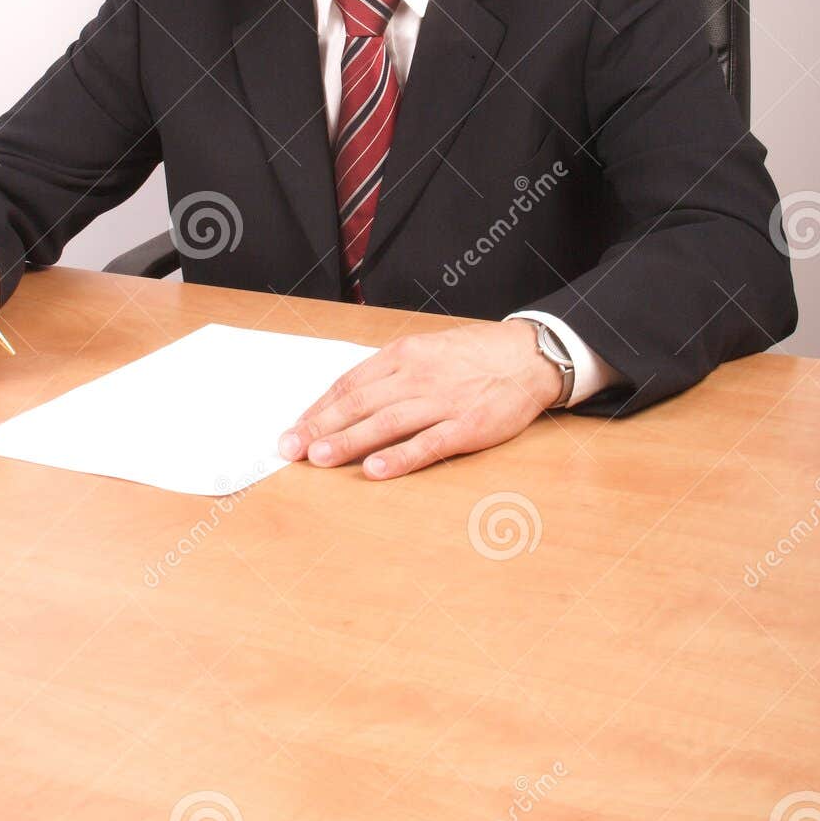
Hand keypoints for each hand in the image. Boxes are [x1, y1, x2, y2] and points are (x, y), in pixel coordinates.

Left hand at [277, 321, 563, 479]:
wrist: (529, 355)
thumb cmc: (475, 355)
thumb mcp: (426, 350)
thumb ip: (391, 373)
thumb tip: (349, 398)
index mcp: (404, 356)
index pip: (350, 384)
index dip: (319, 409)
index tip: (295, 429)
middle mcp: (417, 376)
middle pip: (359, 403)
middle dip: (320, 427)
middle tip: (290, 448)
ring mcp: (442, 402)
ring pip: (385, 422)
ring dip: (349, 441)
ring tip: (318, 458)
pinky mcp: (467, 426)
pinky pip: (427, 443)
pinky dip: (399, 457)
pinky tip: (375, 470)